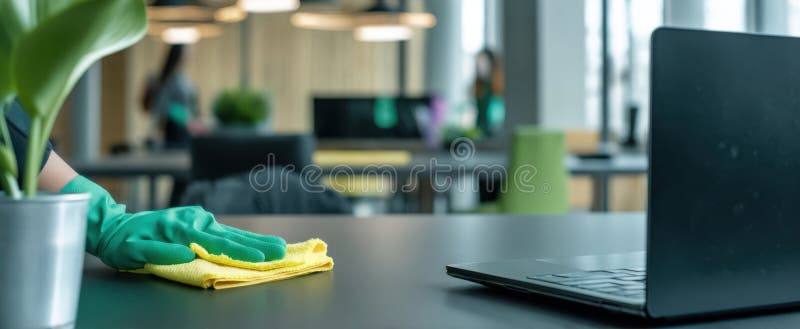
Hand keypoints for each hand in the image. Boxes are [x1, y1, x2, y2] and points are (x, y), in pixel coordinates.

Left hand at [62, 176, 286, 268]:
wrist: (115, 226)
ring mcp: (197, 219)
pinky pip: (224, 232)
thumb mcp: (135, 252)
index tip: (260, 258)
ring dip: (255, 240)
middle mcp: (194, 220)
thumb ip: (161, 254)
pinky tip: (256, 243)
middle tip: (282, 250)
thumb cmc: (124, 243)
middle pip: (231, 236)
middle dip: (258, 245)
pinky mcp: (198, 222)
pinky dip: (243, 239)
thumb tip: (186, 254)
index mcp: (181, 228)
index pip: (216, 243)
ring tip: (279, 246)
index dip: (240, 252)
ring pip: (231, 233)